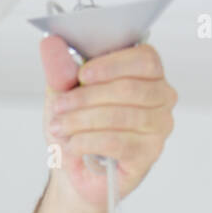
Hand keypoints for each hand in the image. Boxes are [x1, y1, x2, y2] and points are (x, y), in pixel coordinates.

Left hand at [39, 36, 176, 207]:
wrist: (74, 170)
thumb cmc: (77, 128)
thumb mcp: (62, 94)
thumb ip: (60, 68)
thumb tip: (50, 42)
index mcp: (147, 73)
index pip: (144, 58)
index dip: (112, 65)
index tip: (82, 75)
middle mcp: (161, 97)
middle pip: (128, 89)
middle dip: (86, 99)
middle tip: (59, 107)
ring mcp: (159, 126)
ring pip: (120, 116)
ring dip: (82, 122)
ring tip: (60, 128)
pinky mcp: (148, 153)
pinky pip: (117, 142)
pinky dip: (88, 142)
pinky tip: (74, 145)